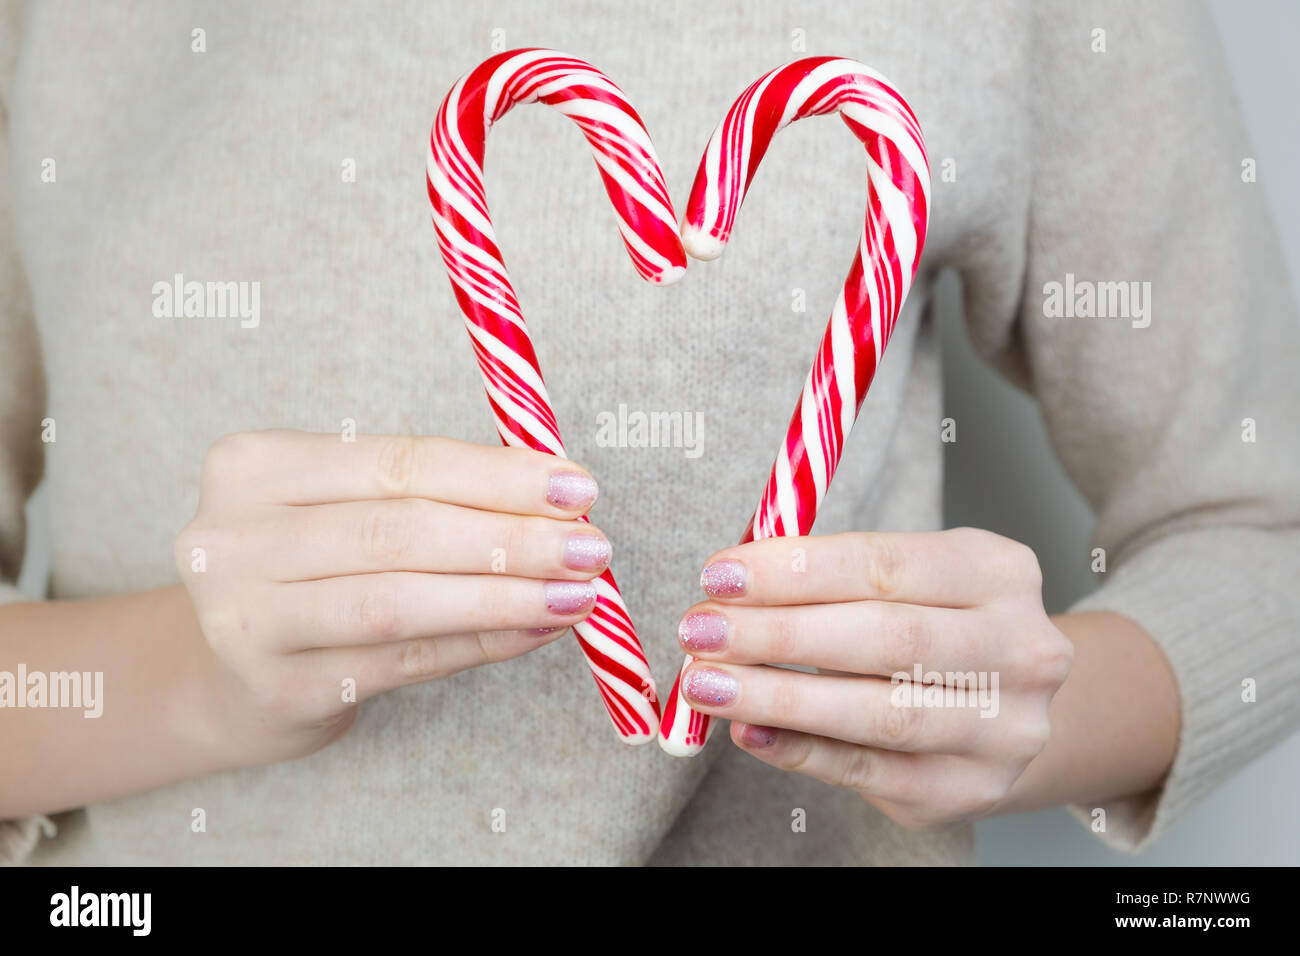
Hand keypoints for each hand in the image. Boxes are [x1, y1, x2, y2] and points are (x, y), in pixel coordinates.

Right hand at [176, 430, 609, 765]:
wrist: (229, 668)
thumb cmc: (308, 567)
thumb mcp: (342, 507)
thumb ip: (431, 494)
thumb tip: (557, 498)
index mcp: (254, 467)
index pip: (400, 463)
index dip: (496, 477)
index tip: (575, 486)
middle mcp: (232, 540)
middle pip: (401, 531)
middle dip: (512, 538)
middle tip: (591, 546)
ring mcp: (246, 620)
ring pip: (402, 602)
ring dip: (505, 596)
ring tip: (579, 594)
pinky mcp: (279, 689)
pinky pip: (404, 661)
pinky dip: (481, 644)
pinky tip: (535, 630)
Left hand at [675, 528, 1074, 828]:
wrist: (1012, 708)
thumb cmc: (936, 627)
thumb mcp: (909, 581)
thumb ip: (829, 580)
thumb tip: (729, 588)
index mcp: (999, 572)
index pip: (884, 564)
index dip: (795, 570)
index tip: (720, 574)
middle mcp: (1020, 649)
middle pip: (884, 638)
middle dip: (777, 633)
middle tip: (700, 628)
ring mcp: (1003, 727)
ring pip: (878, 712)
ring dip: (778, 697)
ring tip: (706, 684)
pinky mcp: (969, 787)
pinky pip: (869, 770)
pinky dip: (800, 751)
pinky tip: (749, 733)